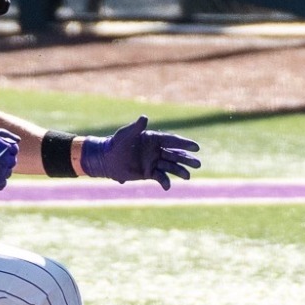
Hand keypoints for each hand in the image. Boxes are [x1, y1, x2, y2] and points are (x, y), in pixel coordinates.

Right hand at [0, 129, 17, 191]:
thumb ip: (4, 134)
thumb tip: (19, 140)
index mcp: (6, 147)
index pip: (14, 150)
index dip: (3, 151)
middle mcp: (7, 160)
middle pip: (11, 162)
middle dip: (2, 161)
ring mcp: (2, 173)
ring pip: (7, 173)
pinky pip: (2, 183)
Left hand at [80, 115, 200, 189]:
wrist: (107, 159)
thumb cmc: (116, 143)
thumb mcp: (126, 134)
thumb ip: (136, 127)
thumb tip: (145, 117)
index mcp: (154, 138)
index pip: (172, 140)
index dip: (184, 144)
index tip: (196, 147)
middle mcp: (156, 150)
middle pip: (175, 154)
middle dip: (186, 159)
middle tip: (198, 163)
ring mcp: (154, 162)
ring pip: (171, 166)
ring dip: (180, 171)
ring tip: (188, 176)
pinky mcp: (149, 173)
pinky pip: (160, 177)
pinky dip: (165, 182)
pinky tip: (167, 186)